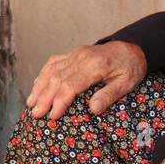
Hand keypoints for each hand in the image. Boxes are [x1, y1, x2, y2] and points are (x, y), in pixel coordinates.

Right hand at [26, 41, 147, 121]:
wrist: (133, 47)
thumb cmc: (131, 68)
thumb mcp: (126, 84)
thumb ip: (109, 95)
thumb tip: (93, 109)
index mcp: (95, 66)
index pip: (70, 85)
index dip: (59, 101)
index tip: (52, 116)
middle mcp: (82, 58)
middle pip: (57, 79)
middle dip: (44, 98)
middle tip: (35, 114)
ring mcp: (76, 54)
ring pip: (52, 70)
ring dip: (40, 87)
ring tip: (31, 103)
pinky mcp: (74, 53)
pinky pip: (54, 62)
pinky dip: (44, 74)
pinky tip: (37, 85)